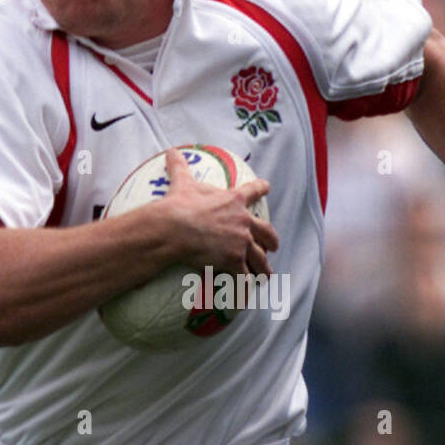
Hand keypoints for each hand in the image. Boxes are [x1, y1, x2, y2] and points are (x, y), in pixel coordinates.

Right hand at [160, 147, 278, 275]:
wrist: (174, 228)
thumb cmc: (179, 205)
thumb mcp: (182, 183)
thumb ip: (179, 167)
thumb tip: (170, 151)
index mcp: (234, 200)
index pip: (253, 190)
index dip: (261, 187)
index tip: (267, 186)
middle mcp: (243, 222)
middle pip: (266, 232)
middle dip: (271, 240)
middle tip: (274, 246)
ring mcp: (241, 243)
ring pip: (259, 259)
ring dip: (263, 268)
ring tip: (265, 276)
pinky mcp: (233, 261)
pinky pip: (243, 278)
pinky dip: (245, 286)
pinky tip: (247, 293)